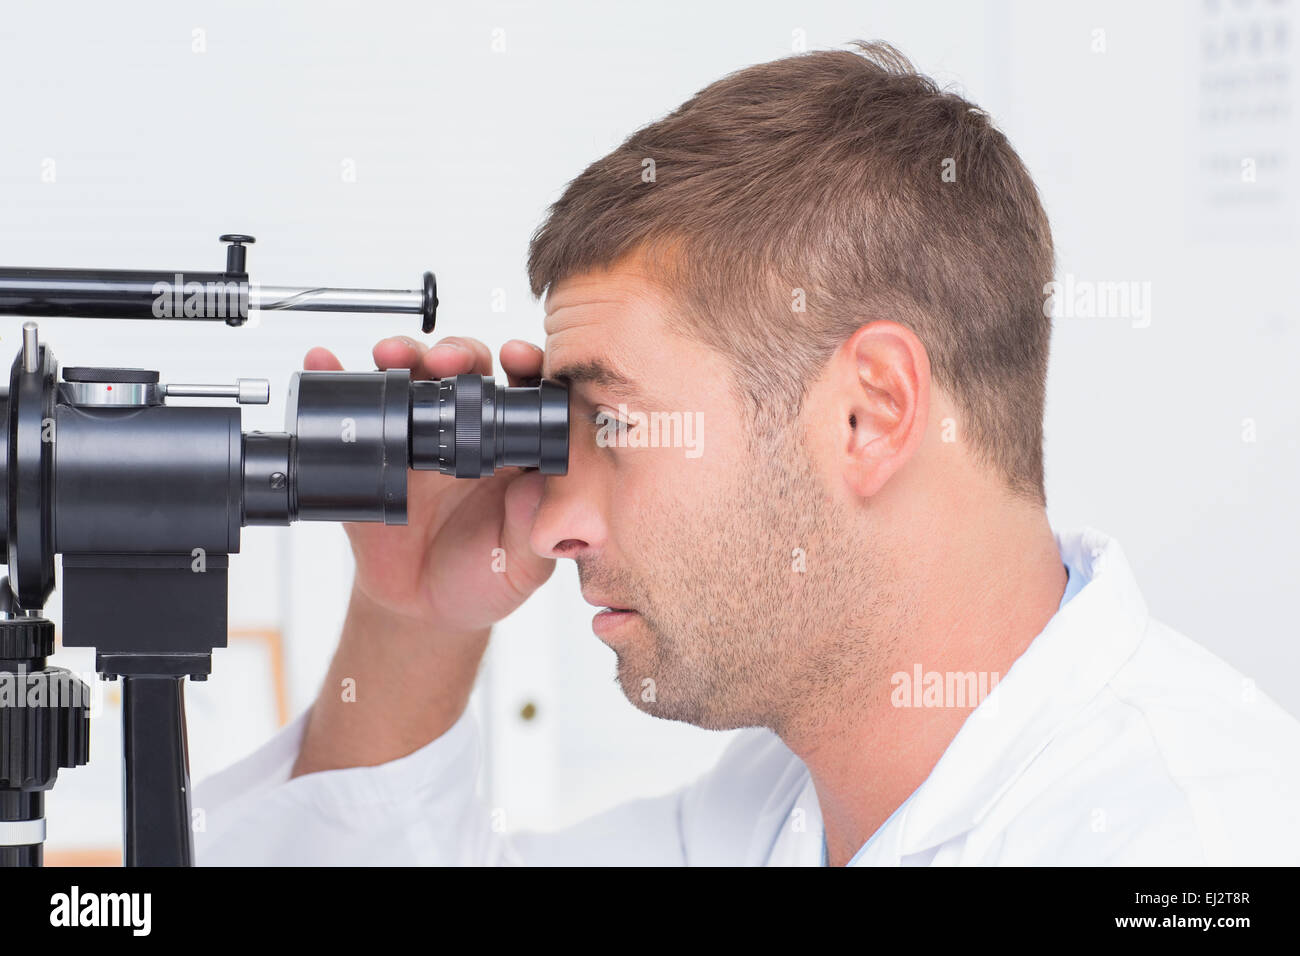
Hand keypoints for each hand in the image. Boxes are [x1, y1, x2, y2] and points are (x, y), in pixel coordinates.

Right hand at [303, 336, 554, 636]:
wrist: (425, 610)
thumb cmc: (486, 578)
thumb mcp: (524, 562)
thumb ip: (533, 524)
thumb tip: (540, 485)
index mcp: (516, 448)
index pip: (527, 391)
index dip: (526, 365)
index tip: (516, 359)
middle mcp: (471, 431)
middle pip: (469, 370)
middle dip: (459, 353)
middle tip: (448, 362)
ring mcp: (421, 436)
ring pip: (416, 377)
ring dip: (405, 353)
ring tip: (392, 355)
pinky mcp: (375, 451)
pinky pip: (355, 409)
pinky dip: (337, 377)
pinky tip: (326, 362)